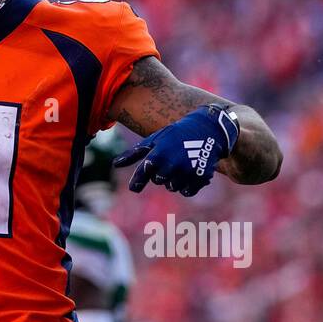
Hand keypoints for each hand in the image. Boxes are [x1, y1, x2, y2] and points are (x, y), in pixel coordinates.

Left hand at [113, 104, 239, 196]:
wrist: (206, 129)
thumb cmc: (175, 134)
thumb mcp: (154, 140)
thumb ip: (134, 154)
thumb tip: (115, 164)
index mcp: (158, 154)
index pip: (143, 174)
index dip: (137, 182)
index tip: (134, 188)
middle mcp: (171, 165)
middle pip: (159, 181)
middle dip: (162, 173)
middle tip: (170, 159)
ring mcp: (187, 172)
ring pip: (172, 187)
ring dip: (174, 178)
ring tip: (181, 162)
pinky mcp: (200, 177)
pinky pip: (187, 192)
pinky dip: (187, 185)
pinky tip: (190, 171)